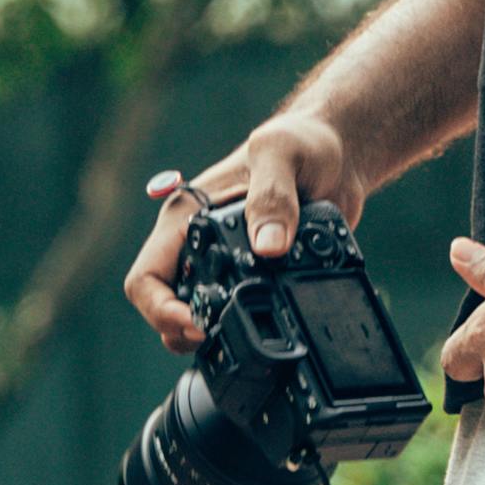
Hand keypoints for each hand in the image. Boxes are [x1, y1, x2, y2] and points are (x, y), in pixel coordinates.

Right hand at [124, 110, 359, 355]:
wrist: (338, 156)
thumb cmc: (304, 142)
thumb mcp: (284, 155)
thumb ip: (273, 196)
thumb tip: (269, 247)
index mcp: (187, 216)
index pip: (147, 277)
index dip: (160, 310)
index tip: (195, 323)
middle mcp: (196, 244)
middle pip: (164, 306)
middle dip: (182, 331)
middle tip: (218, 339)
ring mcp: (223, 264)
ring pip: (193, 317)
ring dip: (208, 337)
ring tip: (239, 341)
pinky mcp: (253, 277)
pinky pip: (231, 316)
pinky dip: (240, 331)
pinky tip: (266, 331)